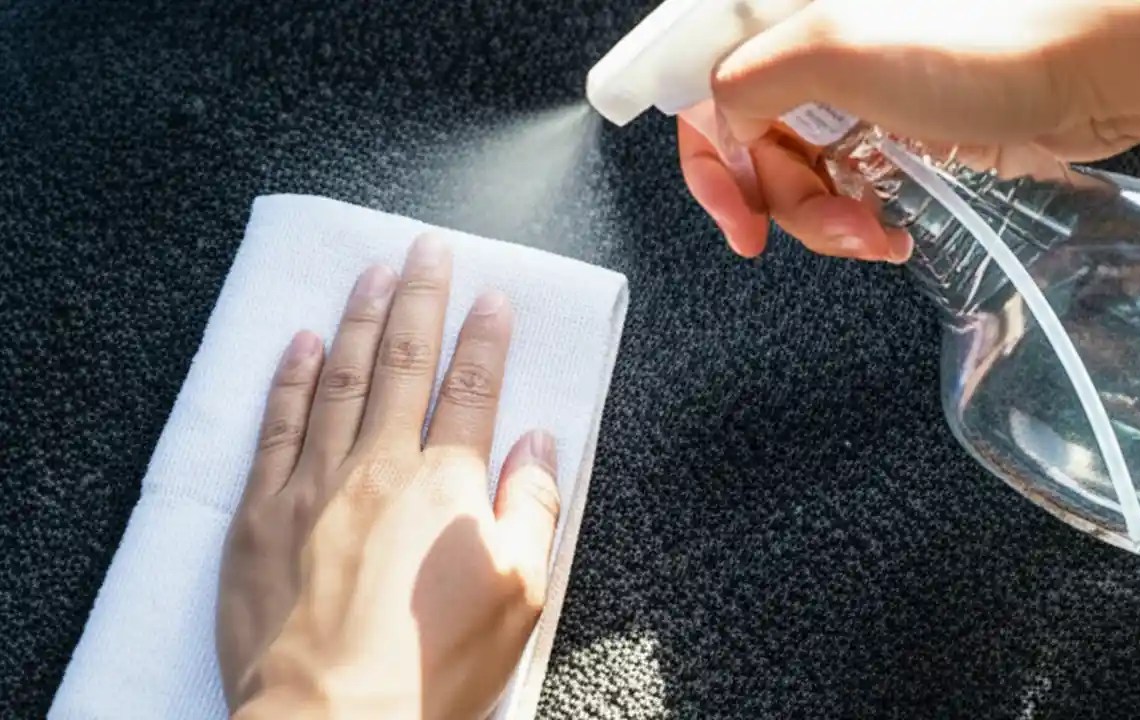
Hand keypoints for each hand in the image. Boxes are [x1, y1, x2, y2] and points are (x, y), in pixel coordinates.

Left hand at [216, 236, 561, 719]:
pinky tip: (297, 341)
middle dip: (420, 297)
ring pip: (337, 376)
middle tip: (427, 248)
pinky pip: (275, 425)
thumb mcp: (518, 598)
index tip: (492, 295)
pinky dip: (287, 378)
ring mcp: (312, 483)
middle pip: (402, 361)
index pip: (471, 387)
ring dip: (357, 316)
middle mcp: (379, 466)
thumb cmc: (431, 672)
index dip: (484, 336)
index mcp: (447, 485)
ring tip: (372, 271)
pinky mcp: (259, 513)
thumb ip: (531, 511)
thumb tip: (537, 448)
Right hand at [680, 0, 1139, 259]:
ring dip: (826, 222)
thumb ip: (748, 81)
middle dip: (784, 203)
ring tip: (875, 235)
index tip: (737, 218)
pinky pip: (844, 190)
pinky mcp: (893, 134)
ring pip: (798, 178)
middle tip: (834, 225)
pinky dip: (857, 221)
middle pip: (749, 147)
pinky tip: (890, 231)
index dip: (708, 160)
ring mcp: (854, 97)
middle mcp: (811, 56)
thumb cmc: (979, 46)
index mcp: (786, 22)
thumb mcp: (836, 49)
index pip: (702, 90)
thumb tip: (722, 121)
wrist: (1091, 70)